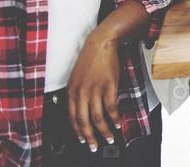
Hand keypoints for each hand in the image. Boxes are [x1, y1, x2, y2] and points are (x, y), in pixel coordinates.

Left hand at [67, 32, 122, 152]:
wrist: (101, 43)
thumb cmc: (90, 59)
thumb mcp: (76, 77)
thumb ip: (76, 93)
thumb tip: (78, 107)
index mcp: (71, 91)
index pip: (72, 118)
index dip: (77, 132)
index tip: (82, 140)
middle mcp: (81, 92)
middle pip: (84, 121)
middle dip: (89, 137)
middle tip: (94, 146)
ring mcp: (95, 89)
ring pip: (98, 117)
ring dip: (104, 131)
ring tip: (110, 138)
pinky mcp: (109, 86)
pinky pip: (111, 107)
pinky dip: (115, 118)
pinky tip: (118, 123)